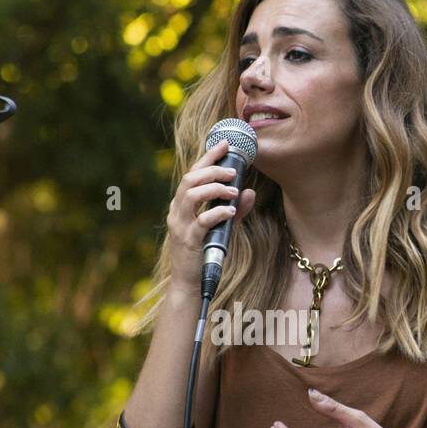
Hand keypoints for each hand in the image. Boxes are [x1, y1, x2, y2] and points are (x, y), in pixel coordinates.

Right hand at [166, 137, 257, 294]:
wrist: (190, 283)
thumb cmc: (203, 252)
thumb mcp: (220, 227)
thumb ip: (234, 210)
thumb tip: (249, 192)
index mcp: (181, 205)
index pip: (192, 174)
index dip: (207, 157)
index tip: (224, 144)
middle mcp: (177, 212)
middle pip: (189, 180)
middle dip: (212, 170)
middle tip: (233, 171)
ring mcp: (180, 226)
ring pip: (191, 195)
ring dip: (215, 189)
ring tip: (233, 191)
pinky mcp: (189, 241)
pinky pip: (201, 221)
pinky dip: (217, 213)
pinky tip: (231, 211)